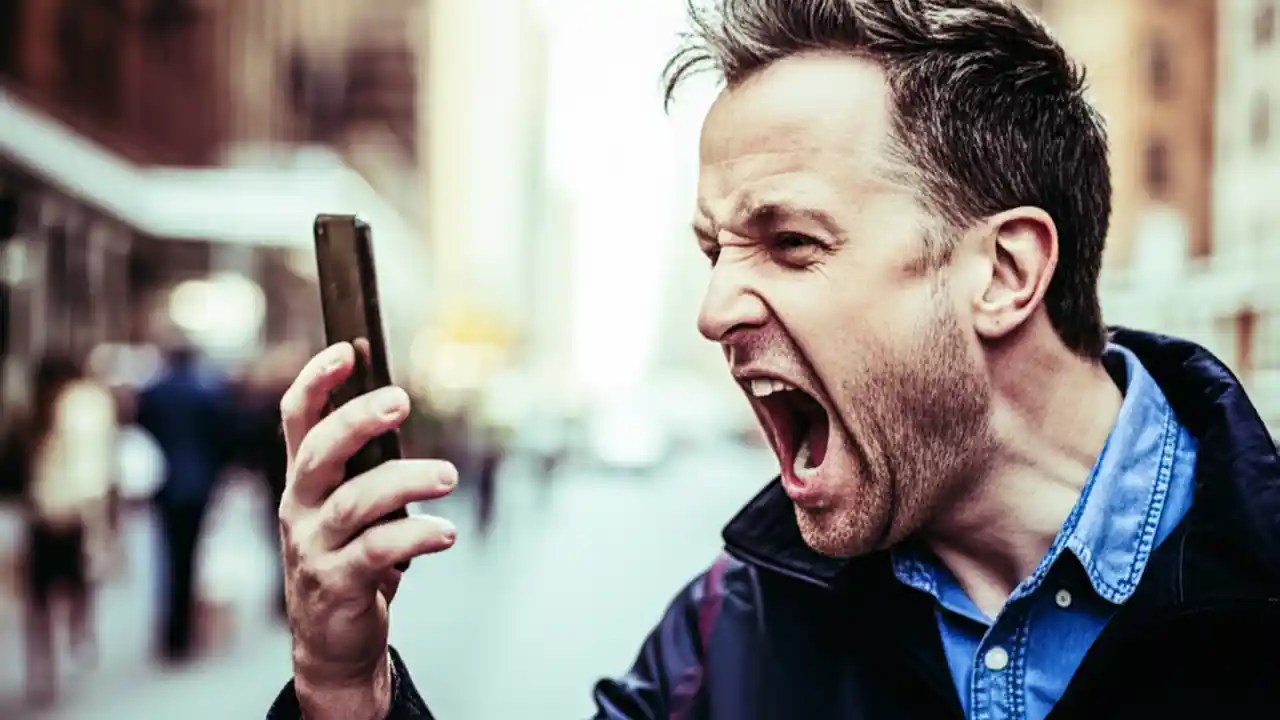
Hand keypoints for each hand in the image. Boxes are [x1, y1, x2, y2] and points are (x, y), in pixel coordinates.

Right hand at [278, 342, 458, 719]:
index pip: (296, 419)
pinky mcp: (338, 585)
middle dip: (357, 420)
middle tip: (401, 400)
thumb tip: (395, 404)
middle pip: (319, 452)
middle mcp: (300, 508)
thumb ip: (365, 464)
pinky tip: (445, 533)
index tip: (346, 349)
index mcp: (303, 480)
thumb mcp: (351, 506)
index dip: (315, 381)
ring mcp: (314, 548)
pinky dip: (416, 537)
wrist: (332, 643)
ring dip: (405, 482)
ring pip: (354, 503)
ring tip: (447, 477)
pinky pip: (377, 552)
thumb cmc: (351, 558)